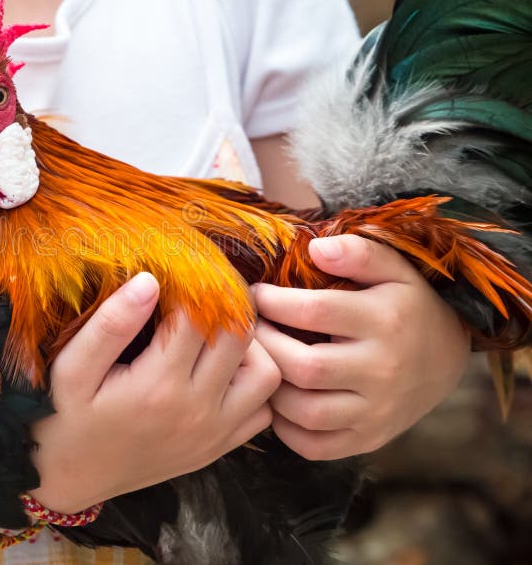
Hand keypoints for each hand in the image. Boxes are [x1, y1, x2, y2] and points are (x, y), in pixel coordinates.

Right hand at [29, 272, 279, 512]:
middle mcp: (197, 410)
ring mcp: (214, 432)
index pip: (201, 316)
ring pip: (266, 373)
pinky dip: (253, 385)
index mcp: (159, 385)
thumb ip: (111, 325)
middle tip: (204, 293)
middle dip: (228, 306)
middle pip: (241, 338)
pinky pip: (263, 410)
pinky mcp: (219, 448)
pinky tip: (222, 370)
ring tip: (216, 331)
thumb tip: (150, 280)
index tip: (180, 273)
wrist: (71, 478)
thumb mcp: (72, 369)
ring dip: (250, 346)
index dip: (195, 286)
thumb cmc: (66, 417)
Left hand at [254, 234, 470, 460]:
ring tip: (260, 363)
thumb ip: (358, 252)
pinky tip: (277, 399)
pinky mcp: (368, 439)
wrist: (446, 358)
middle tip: (250, 331)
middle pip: (304, 367)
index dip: (272, 302)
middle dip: (265, 345)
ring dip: (270, 388)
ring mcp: (376, 411)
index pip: (313, 312)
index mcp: (385, 322)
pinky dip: (285, 429)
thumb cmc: (407, 305)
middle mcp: (382, 371)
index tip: (256, 294)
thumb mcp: (394, 268)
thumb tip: (315, 248)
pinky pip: (315, 446)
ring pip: (306, 411)